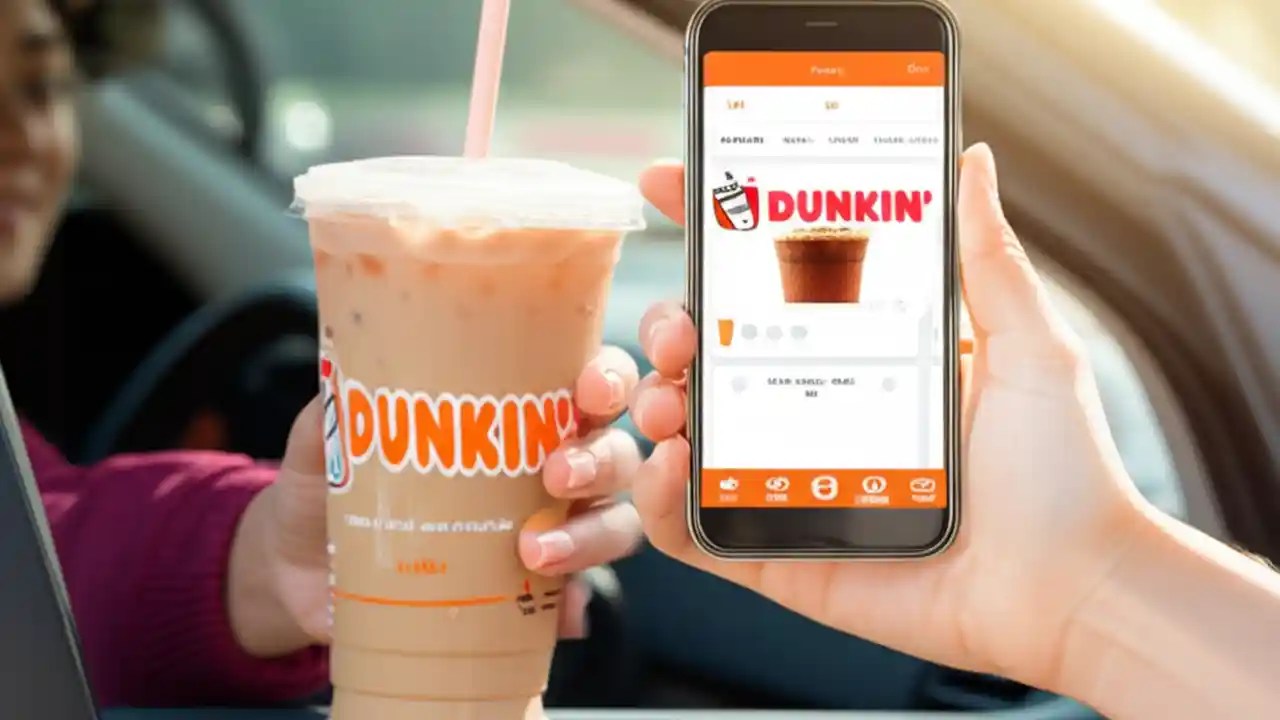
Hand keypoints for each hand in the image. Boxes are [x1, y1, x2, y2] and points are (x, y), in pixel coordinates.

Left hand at [228, 348, 644, 656]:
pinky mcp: (533, 596)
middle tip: (556, 476)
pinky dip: (571, 607)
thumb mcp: (326, 441)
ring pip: (614, 525)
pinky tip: (556, 614)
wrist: (301, 572)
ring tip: (536, 553)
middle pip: (616, 454)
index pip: (592, 383)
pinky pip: (576, 602)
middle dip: (599, 461)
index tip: (588, 391)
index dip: (609, 380)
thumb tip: (343, 392)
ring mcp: (552, 531)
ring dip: (590, 535)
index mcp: (521, 413)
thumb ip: (335, 408)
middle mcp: (552, 466)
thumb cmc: (331, 485)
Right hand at [629, 144, 1152, 692]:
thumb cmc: (1060, 471)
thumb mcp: (1027, 347)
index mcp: (859, 356)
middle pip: (709, 354)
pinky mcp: (776, 553)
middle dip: (671, 325)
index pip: (769, 286)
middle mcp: (812, 413)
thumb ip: (987, 259)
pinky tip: (669, 466)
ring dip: (656, 400)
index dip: (714, 234)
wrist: (1069, 590)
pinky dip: (659, 499)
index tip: (672, 184)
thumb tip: (970, 159)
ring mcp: (786, 483)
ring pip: (686, 432)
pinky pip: (692, 530)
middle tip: (682, 325)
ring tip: (667, 398)